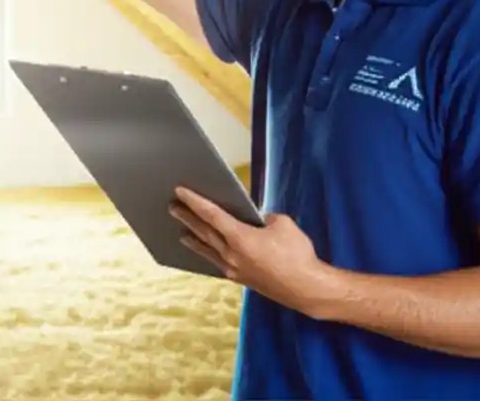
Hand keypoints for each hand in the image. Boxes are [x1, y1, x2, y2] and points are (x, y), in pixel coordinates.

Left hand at [169, 185, 334, 312]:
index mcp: (240, 238)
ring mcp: (234, 269)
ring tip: (181, 232)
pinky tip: (205, 253)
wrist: (307, 288)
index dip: (194, 201)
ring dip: (193, 239)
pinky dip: (208, 255)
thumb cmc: (298, 255)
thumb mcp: (284, 224)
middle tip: (173, 207)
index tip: (180, 191)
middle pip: (204, 232)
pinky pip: (218, 263)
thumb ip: (265, 218)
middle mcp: (231, 254)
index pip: (211, 215)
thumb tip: (257, 220)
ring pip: (207, 250)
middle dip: (187, 218)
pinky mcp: (240, 279)